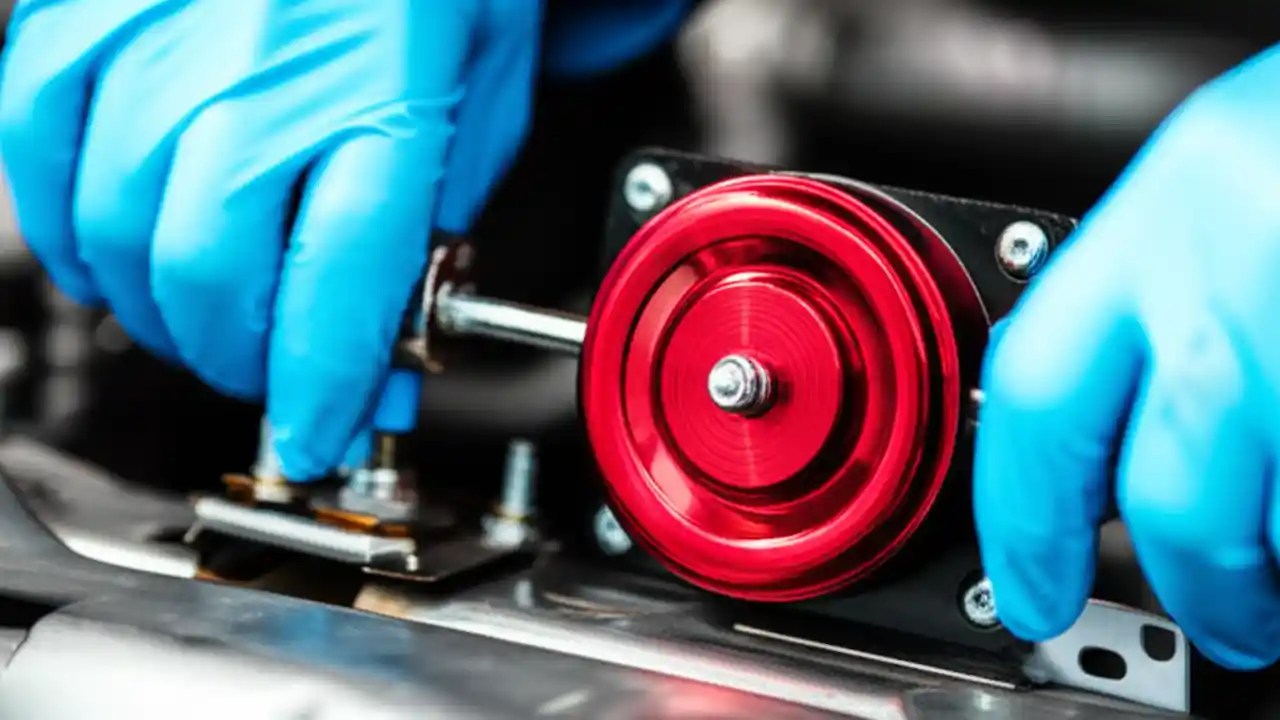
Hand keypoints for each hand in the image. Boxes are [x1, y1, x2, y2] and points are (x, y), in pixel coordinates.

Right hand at [0, 1, 539, 478]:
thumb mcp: (485, 85)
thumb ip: (433, 214)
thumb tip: (386, 334)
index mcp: (386, 89)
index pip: (341, 288)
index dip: (323, 389)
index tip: (319, 437)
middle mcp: (261, 62)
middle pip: (208, 275)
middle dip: (238, 359)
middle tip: (267, 376)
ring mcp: (152, 25)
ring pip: (110, 228)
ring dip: (155, 306)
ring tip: (202, 316)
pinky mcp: (78, 1)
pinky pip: (33, 141)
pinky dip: (67, 221)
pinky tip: (113, 244)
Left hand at [975, 44, 1279, 668]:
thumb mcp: (1217, 190)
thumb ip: (1150, 298)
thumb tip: (1097, 424)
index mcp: (1169, 211)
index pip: (1032, 394)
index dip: (1019, 516)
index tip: (1026, 582)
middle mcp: (1239, 271)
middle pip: (1174, 500)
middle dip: (1194, 586)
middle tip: (1213, 620)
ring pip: (1275, 520)